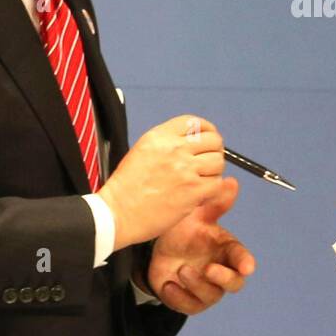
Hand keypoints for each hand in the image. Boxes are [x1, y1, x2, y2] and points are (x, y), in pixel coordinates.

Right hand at [99, 115, 224, 249]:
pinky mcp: (193, 191)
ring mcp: (186, 170)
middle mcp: (175, 149)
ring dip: (214, 171)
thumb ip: (167, 143)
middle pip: (213, 140)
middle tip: (208, 162)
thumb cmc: (126, 187)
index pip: (195, 122)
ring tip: (203, 179)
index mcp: (160, 136)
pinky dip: (212, 188)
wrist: (117, 213)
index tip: (207, 139)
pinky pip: (216, 183)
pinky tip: (201, 193)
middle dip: (214, 151)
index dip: (206, 130)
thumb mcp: (142, 150)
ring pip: (218, 162)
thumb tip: (192, 145)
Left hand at [148, 177, 255, 314]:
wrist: (157, 249)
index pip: (241, 258)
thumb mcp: (196, 215)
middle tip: (208, 269)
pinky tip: (168, 284)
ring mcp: (205, 288)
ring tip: (180, 270)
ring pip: (211, 295)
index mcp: (226, 249)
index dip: (245, 262)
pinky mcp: (189, 300)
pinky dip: (179, 297)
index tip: (248, 266)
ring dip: (197, 285)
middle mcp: (220, 270)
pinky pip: (189, 306)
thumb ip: (215, 203)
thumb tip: (231, 181)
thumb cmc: (184, 230)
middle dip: (224, 278)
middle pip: (234, 283)